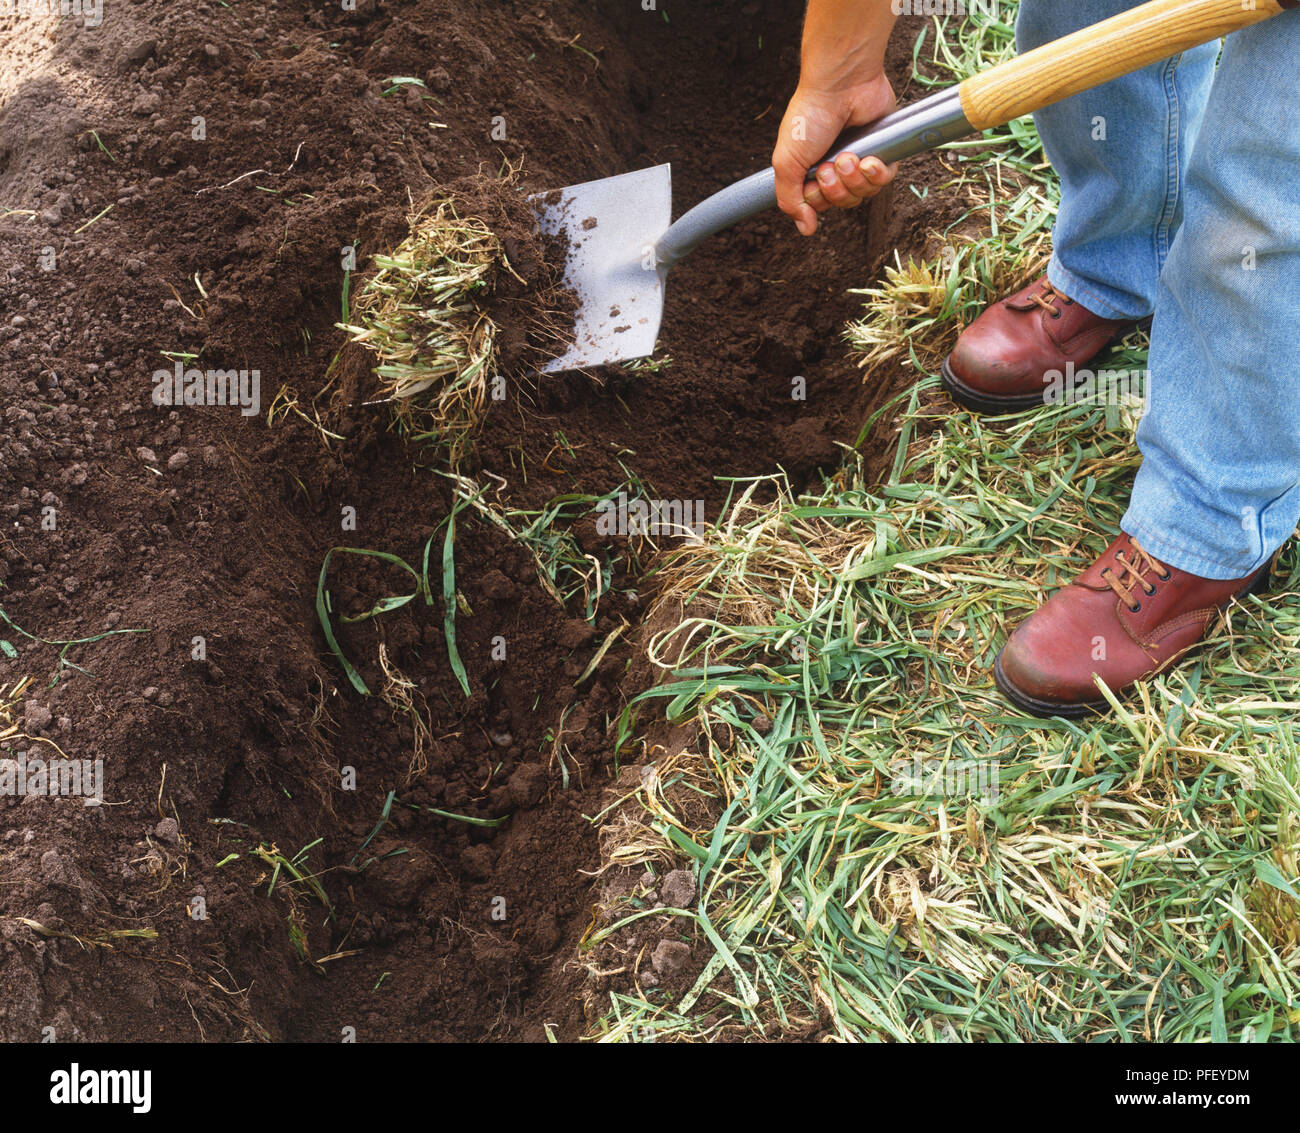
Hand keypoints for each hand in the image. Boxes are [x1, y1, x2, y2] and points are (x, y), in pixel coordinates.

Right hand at [773, 72, 898, 235]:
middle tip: (831, 166)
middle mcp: (837, 166)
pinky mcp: (883, 150)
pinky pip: (884, 180)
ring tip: (849, 157)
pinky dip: (876, 174)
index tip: (814, 180)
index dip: (819, 200)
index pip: (820, 204)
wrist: (841, 85)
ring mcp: (861, 159)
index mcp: (812, 169)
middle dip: (837, 189)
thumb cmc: (810, 116)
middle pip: (843, 202)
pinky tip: (868, 159)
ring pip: (864, 195)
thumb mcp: (786, 163)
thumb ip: (789, 199)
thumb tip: (806, 228)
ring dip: (855, 180)